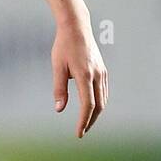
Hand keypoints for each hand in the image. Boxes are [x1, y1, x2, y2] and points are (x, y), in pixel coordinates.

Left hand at [52, 16, 107, 137]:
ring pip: (103, 99)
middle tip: (81, 131)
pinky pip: (103, 91)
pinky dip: (99, 102)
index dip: (84, 121)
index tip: (78, 133)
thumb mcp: (57, 67)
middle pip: (99, 106)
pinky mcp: (103, 70)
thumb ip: (59, 88)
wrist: (77, 28)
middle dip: (91, 121)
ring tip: (85, 123)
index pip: (88, 105)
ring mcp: (102, 72)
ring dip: (95, 113)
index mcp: (85, 75)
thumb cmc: (63, 46)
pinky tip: (92, 107)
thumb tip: (59, 110)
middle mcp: (97, 75)